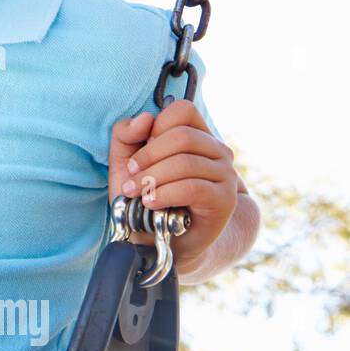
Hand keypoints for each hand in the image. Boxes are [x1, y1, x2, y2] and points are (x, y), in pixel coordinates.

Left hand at [108, 99, 238, 269]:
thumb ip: (125, 136)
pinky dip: (165, 193)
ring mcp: (225, 175)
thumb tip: (144, 117)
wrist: (167, 240)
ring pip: (185, 162)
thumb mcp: (125, 165)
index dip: (155, 127)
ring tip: (136, 193)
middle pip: (182, 136)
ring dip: (152, 178)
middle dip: (148, 157)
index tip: (136, 156)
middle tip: (131, 178)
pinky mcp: (225, 200)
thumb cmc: (146, 198)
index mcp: (197, 135)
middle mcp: (217, 151)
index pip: (182, 110)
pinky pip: (192, 187)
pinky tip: (150, 202)